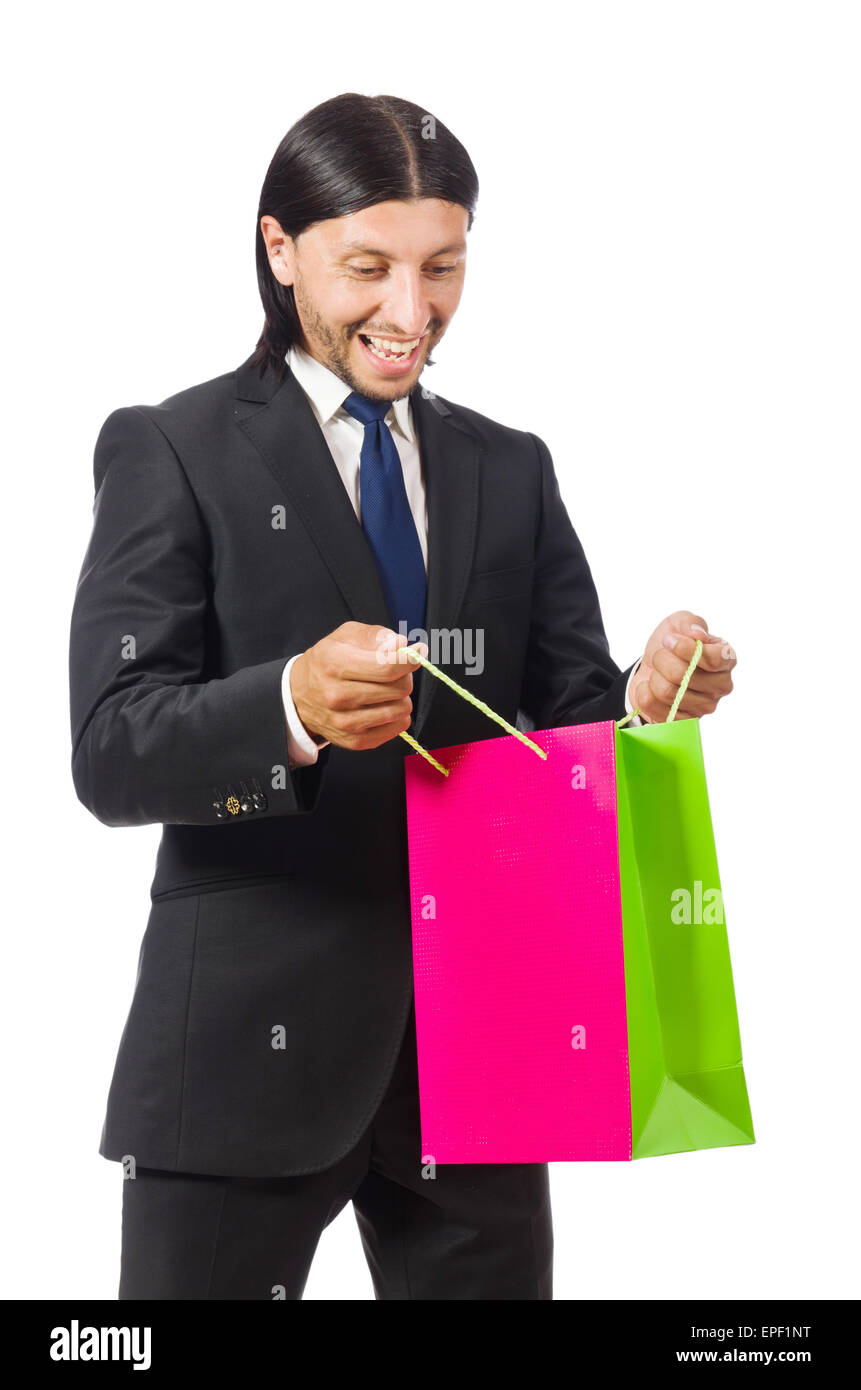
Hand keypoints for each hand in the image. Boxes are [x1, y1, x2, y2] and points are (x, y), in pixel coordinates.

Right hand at [289, 622, 428, 750]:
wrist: (299, 695)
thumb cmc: (327, 661)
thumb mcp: (346, 636)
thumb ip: (377, 636)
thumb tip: (401, 646)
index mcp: (336, 665)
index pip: (387, 667)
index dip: (410, 659)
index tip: (418, 653)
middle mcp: (338, 696)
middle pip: (399, 688)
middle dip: (403, 676)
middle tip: (392, 673)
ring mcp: (346, 722)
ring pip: (401, 709)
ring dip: (400, 697)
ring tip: (385, 690)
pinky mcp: (355, 741)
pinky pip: (397, 728)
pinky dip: (397, 716)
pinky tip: (383, 706)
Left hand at [630, 611, 735, 722]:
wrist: (652, 668)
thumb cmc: (671, 646)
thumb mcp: (679, 624)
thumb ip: (690, 622)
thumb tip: (697, 634)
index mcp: (727, 659)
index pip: (713, 658)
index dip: (686, 649)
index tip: (668, 640)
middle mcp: (721, 685)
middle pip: (684, 675)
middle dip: (662, 660)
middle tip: (659, 655)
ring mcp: (705, 707)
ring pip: (666, 691)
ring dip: (653, 676)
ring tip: (657, 672)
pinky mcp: (684, 722)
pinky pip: (653, 705)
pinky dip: (643, 692)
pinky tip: (651, 687)